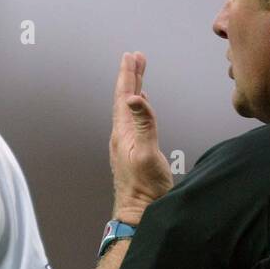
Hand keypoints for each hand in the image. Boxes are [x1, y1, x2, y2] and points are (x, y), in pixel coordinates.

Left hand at [108, 52, 172, 224]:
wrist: (139, 212)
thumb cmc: (145, 188)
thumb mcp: (147, 153)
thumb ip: (143, 124)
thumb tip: (134, 98)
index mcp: (123, 133)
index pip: (124, 97)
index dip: (128, 75)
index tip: (131, 57)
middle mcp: (122, 135)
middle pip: (125, 99)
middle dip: (130, 76)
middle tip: (135, 57)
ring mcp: (127, 143)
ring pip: (129, 108)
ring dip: (134, 89)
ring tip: (138, 73)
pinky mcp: (133, 151)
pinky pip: (134, 120)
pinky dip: (138, 106)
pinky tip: (141, 105)